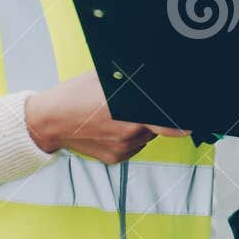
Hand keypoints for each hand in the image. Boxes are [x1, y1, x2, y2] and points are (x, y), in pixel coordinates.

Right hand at [24, 71, 187, 163]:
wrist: (48, 122)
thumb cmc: (75, 95)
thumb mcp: (106, 79)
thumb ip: (133, 84)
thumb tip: (154, 83)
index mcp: (128, 112)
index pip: (169, 122)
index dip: (181, 119)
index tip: (190, 119)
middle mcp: (129, 134)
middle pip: (158, 124)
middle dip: (156, 114)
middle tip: (141, 104)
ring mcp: (123, 149)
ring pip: (148, 135)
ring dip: (144, 125)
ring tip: (120, 113)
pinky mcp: (116, 159)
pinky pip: (135, 146)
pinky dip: (132, 136)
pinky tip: (114, 126)